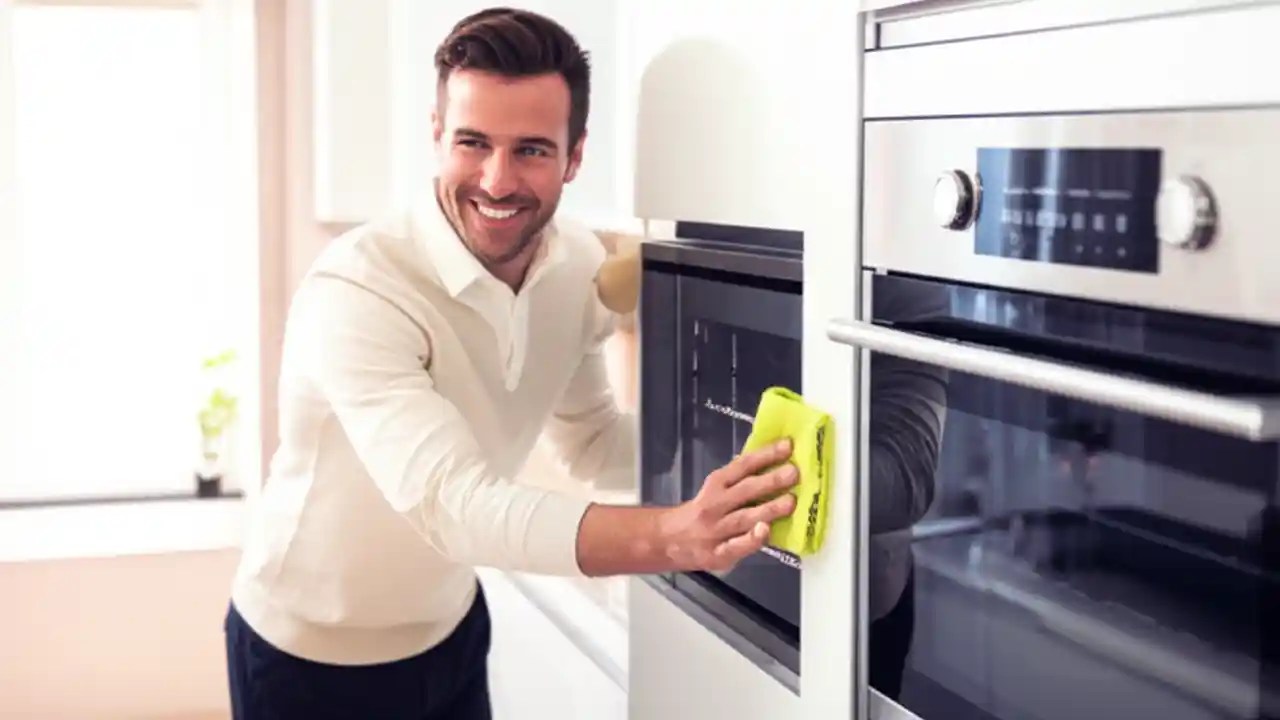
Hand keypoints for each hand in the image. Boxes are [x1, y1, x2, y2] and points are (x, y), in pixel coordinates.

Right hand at [657, 439, 797, 572]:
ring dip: (768, 509)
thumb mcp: (714, 490)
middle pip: (745, 490)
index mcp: (716, 484)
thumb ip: (739, 481)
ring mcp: (716, 530)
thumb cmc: (700, 512)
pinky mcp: (717, 554)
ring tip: (790, 502)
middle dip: (770, 481)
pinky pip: (736, 546)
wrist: (667, 540)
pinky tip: (765, 531)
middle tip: (794, 473)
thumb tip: (776, 466)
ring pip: (744, 517)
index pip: (743, 466)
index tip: (788, 446)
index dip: (766, 455)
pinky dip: (751, 539)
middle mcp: (715, 504)